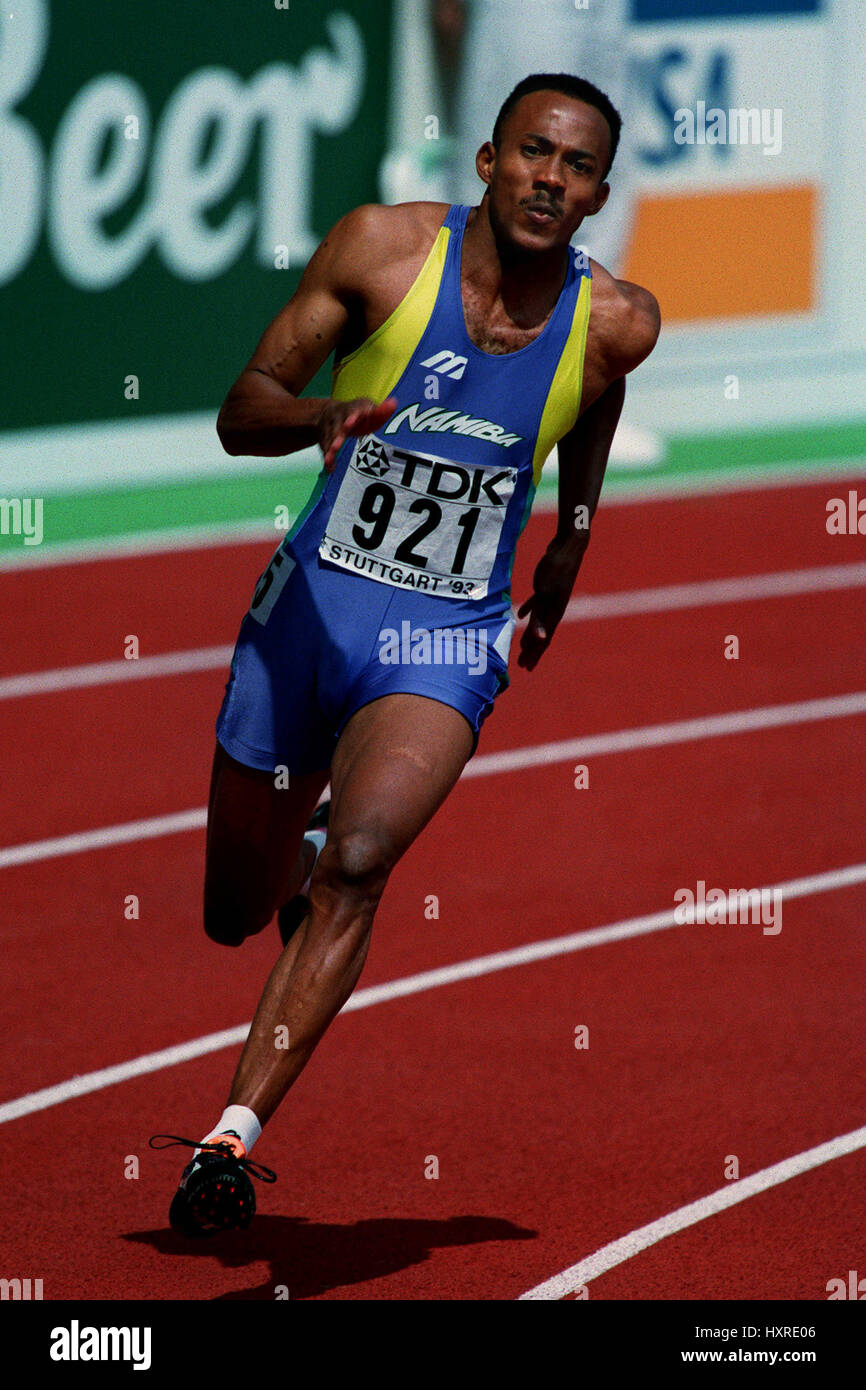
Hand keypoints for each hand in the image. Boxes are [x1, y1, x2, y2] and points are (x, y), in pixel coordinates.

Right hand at [318, 397, 397, 471]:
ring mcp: (329, 428)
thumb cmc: (357, 413)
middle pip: (337, 427)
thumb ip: (380, 410)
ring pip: (329, 439)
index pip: (352, 412)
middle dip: (337, 436)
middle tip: (337, 445)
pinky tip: (330, 468)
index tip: (351, 423)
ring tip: (329, 460)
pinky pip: (325, 449)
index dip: (352, 417)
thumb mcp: (368, 409)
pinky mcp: (324, 439)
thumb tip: (393, 403)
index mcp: (351, 408)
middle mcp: (338, 417)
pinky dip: (329, 459)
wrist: (329, 412)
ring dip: (330, 449)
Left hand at [516, 541, 585, 670]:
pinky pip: (537, 604)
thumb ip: (542, 617)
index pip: (542, 639)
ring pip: (539, 621)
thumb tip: (540, 639)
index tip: (525, 667)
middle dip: (531, 650)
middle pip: (541, 634)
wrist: (568, 546)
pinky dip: (529, 612)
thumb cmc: (556, 569)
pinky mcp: (547, 586)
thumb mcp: (545, 595)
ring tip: (522, 646)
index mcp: (554, 612)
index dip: (534, 654)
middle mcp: (554, 608)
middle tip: (522, 664)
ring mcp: (552, 597)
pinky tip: (520, 616)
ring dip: (529, 634)